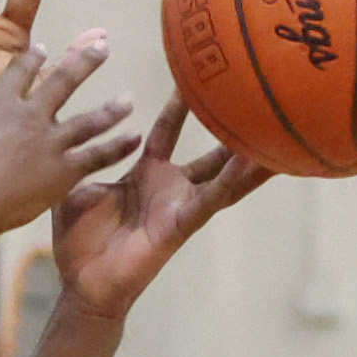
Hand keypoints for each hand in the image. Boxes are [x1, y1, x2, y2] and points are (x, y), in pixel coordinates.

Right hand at [0, 43, 140, 239]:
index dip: (33, 60)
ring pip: (88, 119)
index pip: (19, 74)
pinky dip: (117, 147)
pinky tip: (136, 139)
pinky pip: (97, 156)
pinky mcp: (61, 172)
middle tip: (102, 47)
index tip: (45, 48)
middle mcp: (29, 116)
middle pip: (63, 81)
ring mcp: (48, 142)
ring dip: (111, 109)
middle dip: (84, 62)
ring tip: (129, 101)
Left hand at [52, 93, 271, 320]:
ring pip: (225, 174)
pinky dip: (233, 181)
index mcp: (147, 173)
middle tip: (260, 95)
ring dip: (251, 152)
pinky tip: (258, 162)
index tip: (196, 69)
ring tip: (280, 125)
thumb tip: (75, 125)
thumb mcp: (78, 186)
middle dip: (233, 125)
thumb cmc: (80, 242)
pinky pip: (212, 200)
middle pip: (212, 150)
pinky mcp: (181, 225)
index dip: (182, 101)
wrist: (81, 286)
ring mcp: (179, 205)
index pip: (169, 127)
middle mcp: (170, 186)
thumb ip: (85, 154)